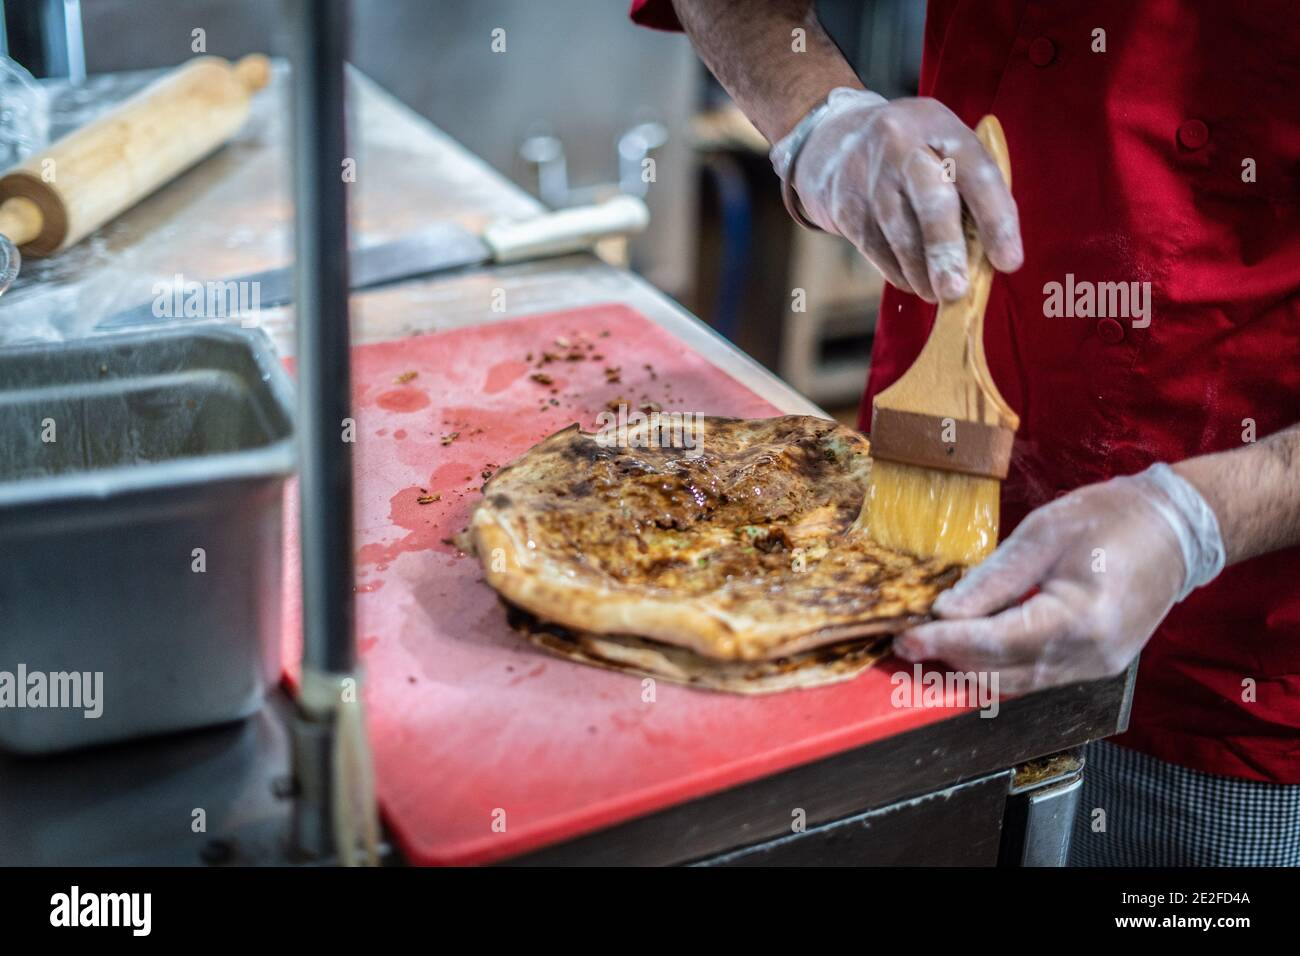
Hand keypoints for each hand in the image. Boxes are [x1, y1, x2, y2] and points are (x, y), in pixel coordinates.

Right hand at [775, 89, 1022, 302]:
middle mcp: (901, 146)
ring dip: (923, 273)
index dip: (996, 219)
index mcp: (940, 126)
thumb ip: (970, 188)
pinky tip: (914, 280)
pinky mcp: (846, 207)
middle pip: (930, 202)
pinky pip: (876, 249)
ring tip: (940, 293)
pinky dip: (900, 272)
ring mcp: (869, 176)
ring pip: (900, 235)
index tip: (1009, 262)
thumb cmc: (913, 155)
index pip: (977, 173)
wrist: (835, 144)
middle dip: (946, 251)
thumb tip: (990, 255)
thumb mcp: (944, 148)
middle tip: (957, 290)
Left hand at [893, 465, 1225, 693]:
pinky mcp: (1094, 666)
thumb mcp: (1044, 534)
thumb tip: (946, 611)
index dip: (944, 643)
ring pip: (1016, 683)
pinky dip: (998, 666)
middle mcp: (1089, 657)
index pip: (995, 643)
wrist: (1176, 529)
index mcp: (1080, 620)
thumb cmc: (1113, 520)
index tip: (905, 637)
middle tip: (903, 643)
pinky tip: (968, 649)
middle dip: (948, 659)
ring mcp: (1095, 668)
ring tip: (927, 648)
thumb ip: (994, 578)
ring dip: (969, 668)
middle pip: (1001, 672)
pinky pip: (1034, 676)